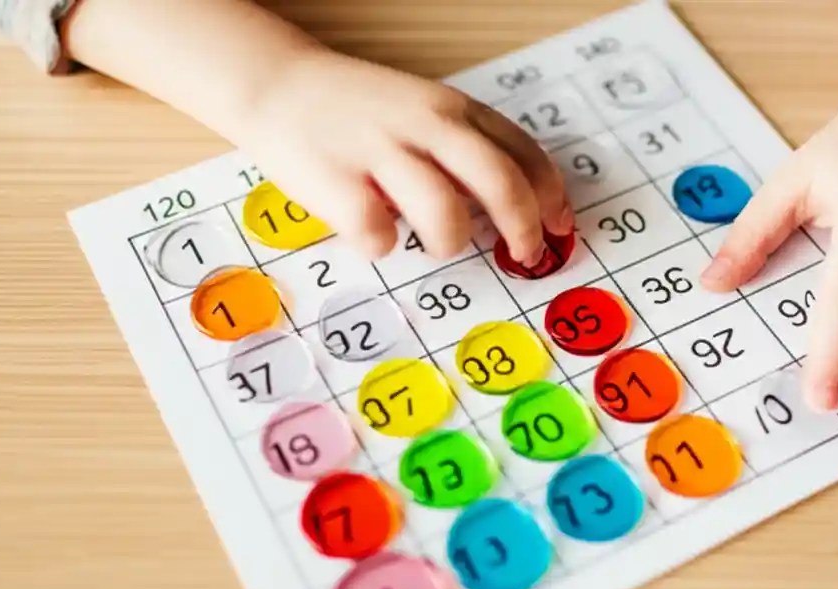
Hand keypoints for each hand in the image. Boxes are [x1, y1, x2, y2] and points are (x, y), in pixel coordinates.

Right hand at [234, 48, 572, 262]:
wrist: (278, 85)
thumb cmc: (356, 111)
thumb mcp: (421, 111)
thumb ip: (464, 150)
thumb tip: (511, 208)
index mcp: (451, 109)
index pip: (521, 152)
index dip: (550, 196)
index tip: (559, 226)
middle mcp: (424, 126)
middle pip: (499, 182)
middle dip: (523, 228)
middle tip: (526, 255)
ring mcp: (380, 153)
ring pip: (446, 216)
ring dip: (450, 242)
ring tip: (434, 242)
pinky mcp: (337, 183)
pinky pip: (379, 235)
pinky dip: (383, 245)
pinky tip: (374, 233)